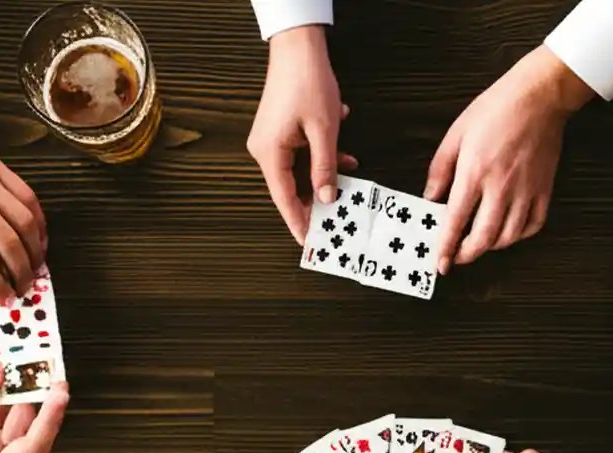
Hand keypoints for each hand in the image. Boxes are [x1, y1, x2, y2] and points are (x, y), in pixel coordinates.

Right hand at [0, 364, 67, 452]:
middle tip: (39, 367)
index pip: (32, 448)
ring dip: (19, 402)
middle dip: (36, 401)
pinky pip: (14, 430)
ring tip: (16, 372)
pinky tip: (2, 389)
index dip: (50, 417)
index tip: (61, 390)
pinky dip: (8, 410)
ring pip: (25, 430)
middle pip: (33, 437)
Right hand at [247, 26, 356, 243]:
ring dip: (323, 176)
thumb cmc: (308, 82)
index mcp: (269, 152)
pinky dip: (321, 157)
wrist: (298, 47)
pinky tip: (344, 153)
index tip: (310, 243)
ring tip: (347, 187)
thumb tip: (327, 198)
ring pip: (299, 170)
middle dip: (315, 201)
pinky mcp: (280, 129)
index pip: (283, 198)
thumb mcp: (324, 131)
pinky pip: (301, 154)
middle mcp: (264, 149)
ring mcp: (271, 139)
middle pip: (290, 187)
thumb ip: (326, 168)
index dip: (298, 222)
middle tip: (336, 222)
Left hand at [426, 46, 591, 273]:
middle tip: (457, 257)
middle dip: (467, 255)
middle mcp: (501, 187)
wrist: (539, 96)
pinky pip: (533, 225)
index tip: (440, 264)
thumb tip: (430, 198)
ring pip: (509, 237)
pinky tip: (508, 231)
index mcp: (475, 172)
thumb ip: (440, 170)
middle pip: (484, 238)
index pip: (456, 221)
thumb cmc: (496, 109)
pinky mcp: (544, 189)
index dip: (446, 247)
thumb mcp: (456, 134)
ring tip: (479, 243)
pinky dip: (519, 236)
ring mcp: (526, 190)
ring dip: (491, 247)